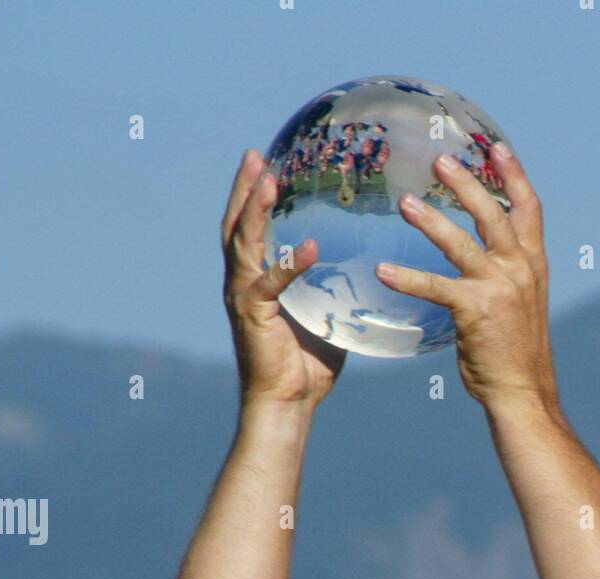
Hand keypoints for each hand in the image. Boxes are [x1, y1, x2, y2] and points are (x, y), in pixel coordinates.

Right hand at [222, 149, 345, 409]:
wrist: (287, 403)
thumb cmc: (306, 366)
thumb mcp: (322, 315)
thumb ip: (331, 289)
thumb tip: (363, 270)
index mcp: (255, 280)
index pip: (249, 228)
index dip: (253, 196)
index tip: (265, 161)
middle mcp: (242, 283)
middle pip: (236, 225)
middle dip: (245, 189)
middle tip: (256, 154)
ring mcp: (244, 298)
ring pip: (243, 244)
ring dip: (256, 210)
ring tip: (269, 180)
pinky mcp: (253, 316)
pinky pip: (271, 285)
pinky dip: (290, 266)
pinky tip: (310, 248)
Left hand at [376, 144, 561, 414]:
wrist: (523, 392)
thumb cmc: (515, 354)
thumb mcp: (519, 305)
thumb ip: (505, 277)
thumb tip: (483, 260)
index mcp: (534, 265)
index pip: (528, 208)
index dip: (513, 175)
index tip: (496, 148)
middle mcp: (520, 269)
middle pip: (492, 214)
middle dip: (466, 184)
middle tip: (440, 161)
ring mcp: (499, 288)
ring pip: (461, 243)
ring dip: (431, 220)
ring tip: (404, 203)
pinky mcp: (475, 310)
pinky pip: (435, 287)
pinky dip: (407, 278)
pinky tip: (384, 270)